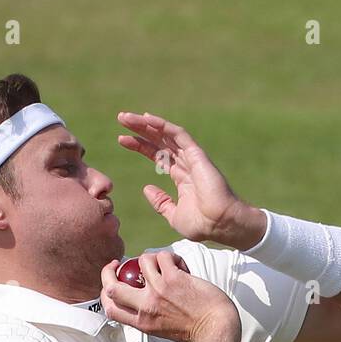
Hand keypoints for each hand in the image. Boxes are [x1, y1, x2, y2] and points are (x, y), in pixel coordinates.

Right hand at [100, 252, 237, 341]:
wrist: (216, 328)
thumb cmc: (194, 329)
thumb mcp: (161, 329)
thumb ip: (147, 315)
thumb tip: (139, 297)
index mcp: (142, 322)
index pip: (109, 308)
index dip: (105, 292)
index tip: (111, 282)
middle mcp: (146, 306)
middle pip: (112, 286)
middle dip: (110, 270)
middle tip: (119, 263)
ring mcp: (158, 291)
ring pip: (141, 261)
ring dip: (151, 258)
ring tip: (164, 265)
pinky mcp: (174, 278)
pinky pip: (163, 256)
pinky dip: (171, 258)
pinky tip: (181, 267)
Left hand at [116, 111, 264, 248]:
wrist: (220, 224)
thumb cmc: (202, 224)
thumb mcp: (174, 216)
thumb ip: (160, 202)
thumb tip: (146, 188)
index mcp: (181, 176)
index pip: (157, 155)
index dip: (140, 146)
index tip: (122, 139)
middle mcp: (186, 163)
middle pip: (159, 141)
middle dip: (140, 129)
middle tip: (121, 118)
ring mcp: (192, 157)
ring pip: (166, 134)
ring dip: (146, 123)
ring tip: (125, 117)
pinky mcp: (197, 154)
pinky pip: (177, 134)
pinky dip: (162, 125)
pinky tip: (146, 119)